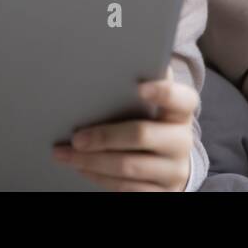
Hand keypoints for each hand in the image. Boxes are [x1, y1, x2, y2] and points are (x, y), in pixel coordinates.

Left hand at [53, 69, 197, 190]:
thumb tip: (119, 52)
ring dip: (91, 161)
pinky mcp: (162, 194)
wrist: (172, 162)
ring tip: (65, 154)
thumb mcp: (155, 105)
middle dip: (104, 137)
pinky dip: (99, 179)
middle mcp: (182, 140)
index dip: (163, 92)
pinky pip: (127, 189)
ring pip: (128, 167)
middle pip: (142, 135)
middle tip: (76, 137)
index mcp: (181, 112)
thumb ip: (145, 82)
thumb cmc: (155, 122)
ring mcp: (173, 170)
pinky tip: (82, 169)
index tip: (139, 87)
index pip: (182, 98)